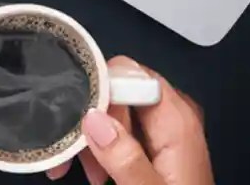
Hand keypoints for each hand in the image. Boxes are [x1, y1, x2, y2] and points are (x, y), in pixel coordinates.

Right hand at [47, 56, 212, 184]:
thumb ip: (126, 160)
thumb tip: (93, 118)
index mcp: (177, 121)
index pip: (131, 75)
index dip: (99, 92)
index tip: (76, 122)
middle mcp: (173, 117)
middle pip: (119, 93)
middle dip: (90, 121)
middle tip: (72, 157)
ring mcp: (166, 131)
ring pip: (116, 113)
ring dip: (91, 139)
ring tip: (83, 174)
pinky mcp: (156, 146)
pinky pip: (122, 132)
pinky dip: (103, 148)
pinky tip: (93, 172)